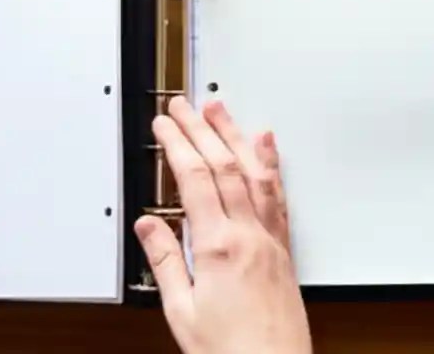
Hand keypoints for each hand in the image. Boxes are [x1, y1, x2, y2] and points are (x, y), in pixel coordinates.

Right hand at [135, 97, 310, 353]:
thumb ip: (165, 261)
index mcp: (219, 247)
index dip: (178, 144)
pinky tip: (268, 148)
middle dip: (202, 129)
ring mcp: (271, 241)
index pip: (195, 178)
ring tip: (223, 111)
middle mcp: (250, 236)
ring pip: (255, 173)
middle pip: (225, 166)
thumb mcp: (181, 311)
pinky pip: (278, 196)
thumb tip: (149, 224)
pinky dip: (271, 166)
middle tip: (185, 105)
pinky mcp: (284, 251)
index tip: (165, 123)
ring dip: (237, 136)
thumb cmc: (230, 353)